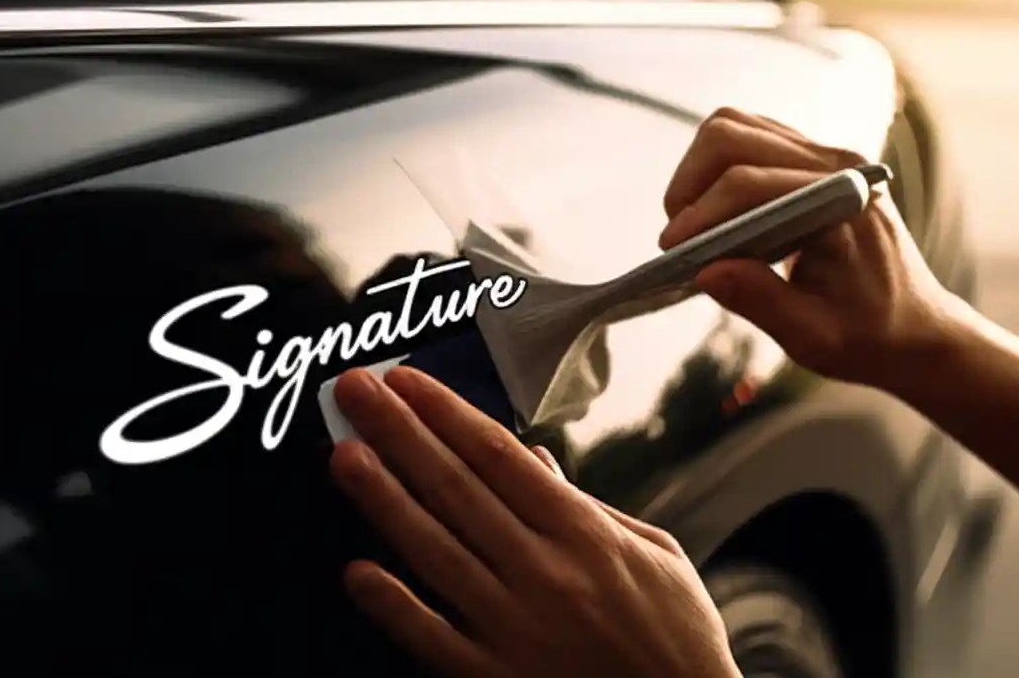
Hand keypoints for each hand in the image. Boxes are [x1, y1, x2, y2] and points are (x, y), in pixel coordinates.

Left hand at [329, 366, 741, 677]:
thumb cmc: (676, 636)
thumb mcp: (653, 554)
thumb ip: (587, 505)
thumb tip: (532, 457)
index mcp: (585, 535)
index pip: (499, 457)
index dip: (446, 413)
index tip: (405, 380)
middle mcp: (546, 575)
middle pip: (457, 490)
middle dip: (400, 433)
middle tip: (354, 391)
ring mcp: (516, 630)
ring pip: (436, 552)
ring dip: (384, 500)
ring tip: (343, 455)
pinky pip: (432, 639)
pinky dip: (393, 606)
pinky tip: (355, 572)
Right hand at [658, 107, 960, 392]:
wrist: (916, 330)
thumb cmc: (870, 335)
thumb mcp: (814, 336)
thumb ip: (761, 302)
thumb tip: (705, 273)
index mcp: (842, 201)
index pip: (751, 183)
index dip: (701, 213)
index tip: (671, 250)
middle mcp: (837, 165)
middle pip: (734, 135)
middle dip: (691, 181)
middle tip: (678, 235)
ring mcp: (826, 158)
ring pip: (737, 128)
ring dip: (699, 171)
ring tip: (691, 223)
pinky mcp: (812, 164)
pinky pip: (750, 140)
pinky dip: (717, 169)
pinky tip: (714, 215)